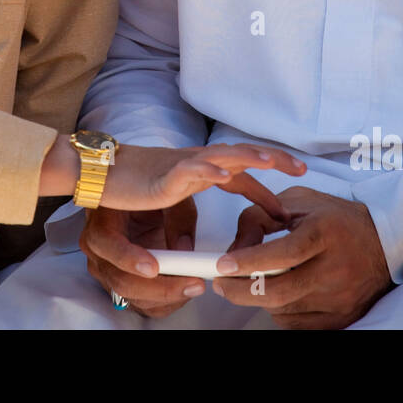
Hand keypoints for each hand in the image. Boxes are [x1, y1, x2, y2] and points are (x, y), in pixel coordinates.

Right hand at [80, 143, 306, 317]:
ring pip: (221, 155)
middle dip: (271, 159)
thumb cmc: (131, 189)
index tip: (284, 202)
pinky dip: (206, 169)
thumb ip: (184, 219)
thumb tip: (195, 246)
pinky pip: (188, 170)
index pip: (238, 174)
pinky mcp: (164, 176)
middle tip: (302, 168)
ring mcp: (181, 167)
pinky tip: (223, 172)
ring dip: (247, 156)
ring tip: (272, 159)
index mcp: (198, 171)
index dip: (262, 186)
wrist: (100, 174)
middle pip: (240, 156)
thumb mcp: (167, 207)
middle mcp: (194, 164)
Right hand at [80, 199, 202, 318]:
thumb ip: (177, 217)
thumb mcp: (165, 190)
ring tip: (193, 284)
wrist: (136, 201)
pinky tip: (182, 290)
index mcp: (101, 219)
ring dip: (166, 297)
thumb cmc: (144, 192)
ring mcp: (107, 270)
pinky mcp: (121, 284)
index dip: (129, 258)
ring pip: (133, 297)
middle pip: (121, 280)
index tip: (154, 267)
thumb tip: (184, 249)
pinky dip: (164, 302)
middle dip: (160, 287)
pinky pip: (140, 303)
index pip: (107, 243)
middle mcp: (98, 249)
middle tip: (191, 282)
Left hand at [209, 186, 394, 328]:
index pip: (282, 254)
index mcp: (323, 232)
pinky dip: (280, 311)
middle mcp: (335, 268)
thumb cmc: (335, 218)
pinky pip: (297, 325)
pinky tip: (282, 293)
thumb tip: (234, 249)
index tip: (222, 266)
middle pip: (279, 292)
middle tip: (222, 284)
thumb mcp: (297, 202)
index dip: (248, 262)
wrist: (386, 241)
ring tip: (260, 280)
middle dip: (240, 291)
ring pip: (283, 310)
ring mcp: (340, 297)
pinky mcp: (343, 317)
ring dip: (261, 298)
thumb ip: (259, 218)